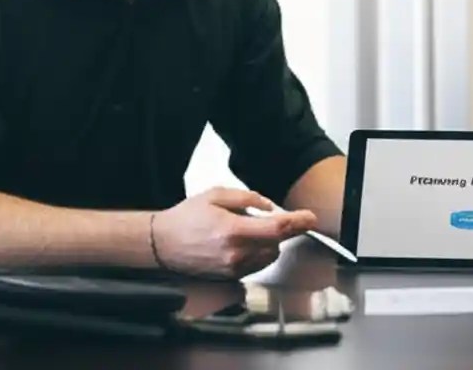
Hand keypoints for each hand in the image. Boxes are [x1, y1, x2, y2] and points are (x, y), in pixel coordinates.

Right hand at [150, 187, 317, 277]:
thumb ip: (248, 198)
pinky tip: (241, 243)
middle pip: (276, 243)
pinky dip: (258, 252)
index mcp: (233, 231)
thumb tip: (270, 207)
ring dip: (269, 242)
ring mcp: (233, 269)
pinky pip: (257, 264)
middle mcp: (236, 254)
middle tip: (264, 218)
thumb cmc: (186, 218)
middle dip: (278, 230)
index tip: (310, 218)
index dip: (297, 223)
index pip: (276, 229)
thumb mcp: (216, 195)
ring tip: (245, 230)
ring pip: (269, 255)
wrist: (162, 244)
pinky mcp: (231, 277)